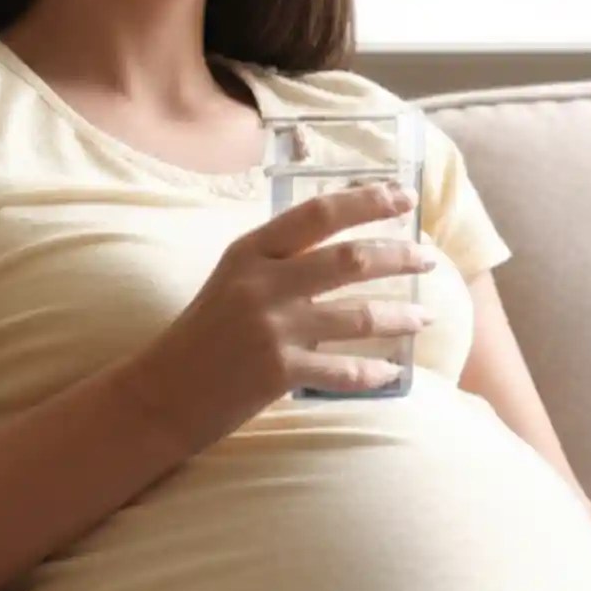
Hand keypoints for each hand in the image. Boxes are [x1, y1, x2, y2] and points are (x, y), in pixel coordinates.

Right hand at [134, 182, 433, 451]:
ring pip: (357, 316)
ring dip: (400, 316)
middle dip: (399, 256)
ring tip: (425, 317)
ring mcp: (271, 328)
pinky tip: (393, 374)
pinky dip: (373, 374)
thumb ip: (278, 259)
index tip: (403, 197)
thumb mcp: (232, 279)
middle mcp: (263, 284)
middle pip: (350, 259)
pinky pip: (343, 371)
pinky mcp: (277, 372)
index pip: (318, 213)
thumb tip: (340, 241)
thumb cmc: (202, 334)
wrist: (161, 393)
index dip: (367, 201)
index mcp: (250, 251)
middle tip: (429, 258)